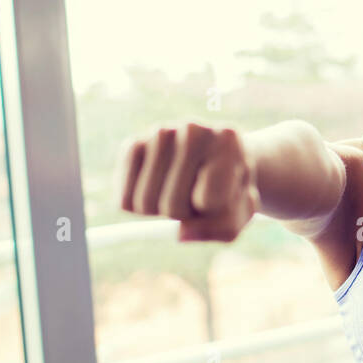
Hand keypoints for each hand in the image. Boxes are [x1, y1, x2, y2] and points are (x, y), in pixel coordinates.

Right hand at [118, 122, 258, 241]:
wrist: (217, 162)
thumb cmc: (230, 191)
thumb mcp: (238, 216)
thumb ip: (219, 229)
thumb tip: (180, 233)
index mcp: (227, 140)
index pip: (208, 200)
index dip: (212, 212)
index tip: (222, 196)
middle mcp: (193, 129)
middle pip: (172, 206)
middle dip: (185, 213)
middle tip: (197, 194)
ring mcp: (161, 132)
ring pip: (144, 203)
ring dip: (161, 209)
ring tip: (180, 190)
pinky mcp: (134, 144)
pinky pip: (124, 198)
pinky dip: (137, 206)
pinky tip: (157, 188)